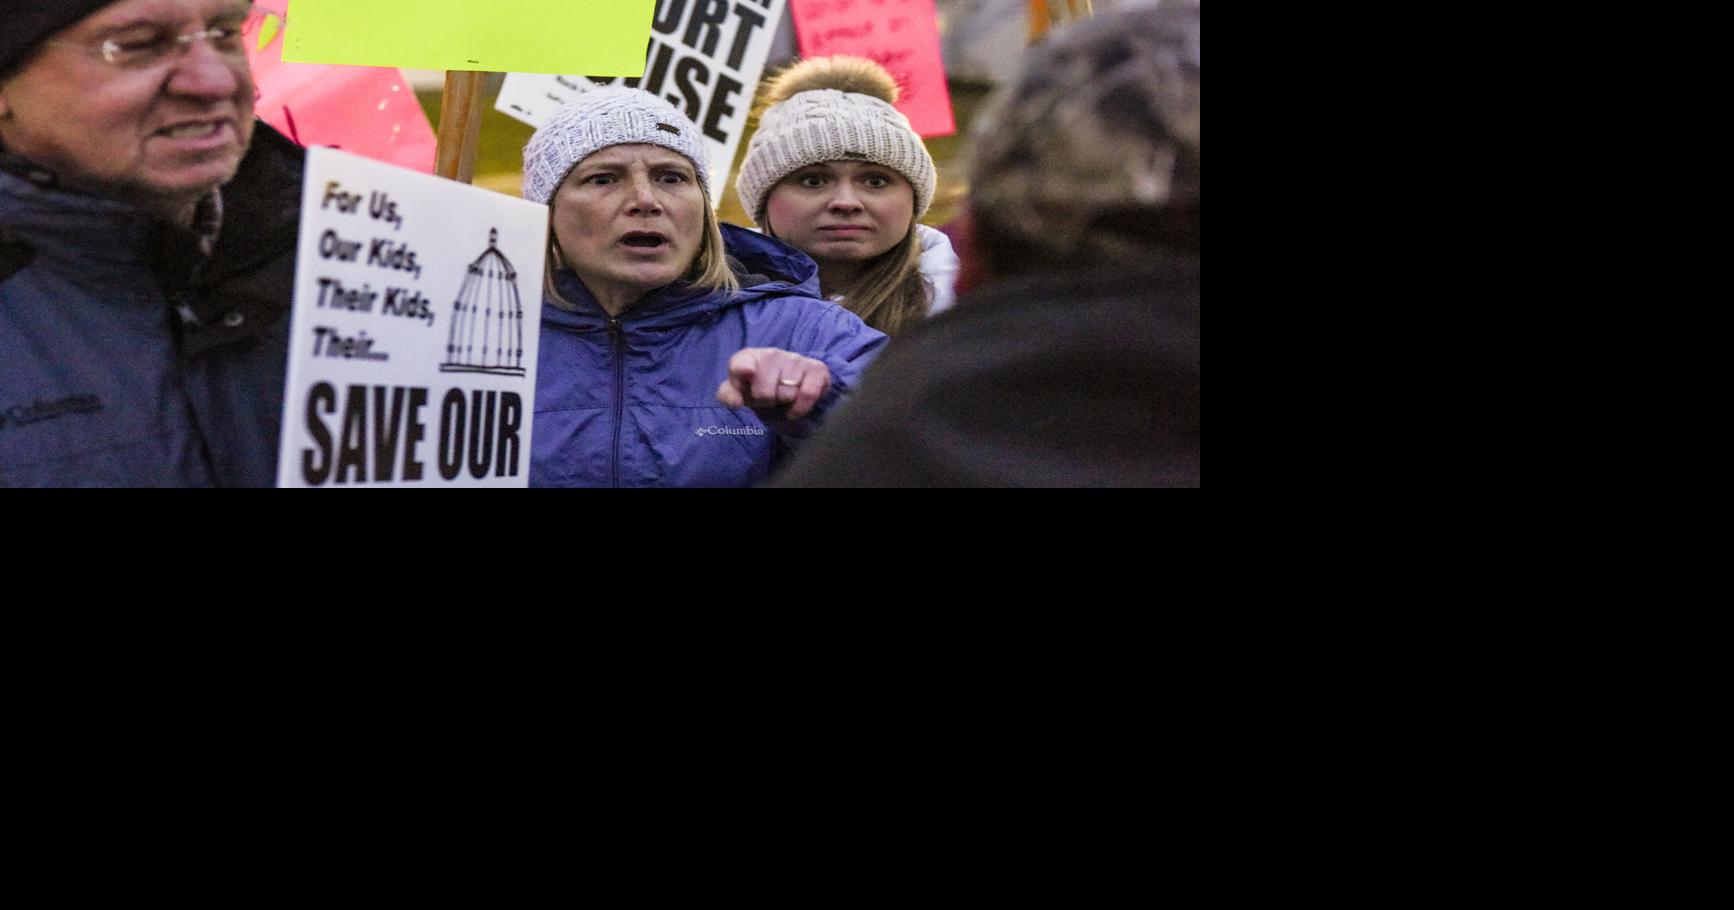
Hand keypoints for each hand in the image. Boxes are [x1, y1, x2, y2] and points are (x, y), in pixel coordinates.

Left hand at [716, 347, 831, 421]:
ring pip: (786, 394)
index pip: (742, 363)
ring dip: (784, 403)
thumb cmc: (758, 388)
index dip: (744, 369)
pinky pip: (808, 394)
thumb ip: (728, 396)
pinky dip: (801, 408)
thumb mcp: (739, 393)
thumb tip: (736, 402)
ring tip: (782, 397)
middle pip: (764, 392)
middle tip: (768, 399)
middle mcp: (771, 354)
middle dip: (765, 402)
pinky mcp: (816, 368)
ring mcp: (795, 359)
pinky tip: (796, 408)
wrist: (788, 387)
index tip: (747, 373)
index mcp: (747, 357)